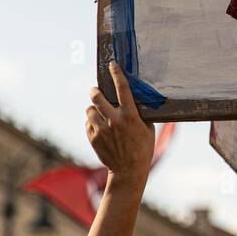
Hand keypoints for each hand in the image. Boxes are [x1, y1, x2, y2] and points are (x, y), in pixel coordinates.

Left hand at [87, 61, 154, 184]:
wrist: (128, 171)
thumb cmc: (142, 148)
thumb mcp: (148, 129)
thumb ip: (140, 114)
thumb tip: (137, 99)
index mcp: (130, 116)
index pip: (122, 89)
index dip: (116, 74)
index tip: (112, 65)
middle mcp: (114, 120)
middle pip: (97, 96)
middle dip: (95, 91)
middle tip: (96, 91)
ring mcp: (102, 129)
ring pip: (89, 110)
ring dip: (93, 109)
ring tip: (99, 114)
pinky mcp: (93, 138)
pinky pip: (88, 123)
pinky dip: (92, 123)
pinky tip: (100, 129)